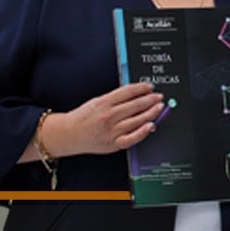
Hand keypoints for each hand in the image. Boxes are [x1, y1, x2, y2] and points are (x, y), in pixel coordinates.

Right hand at [43, 82, 163, 155]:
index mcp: (104, 102)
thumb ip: (114, 98)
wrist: (69, 134)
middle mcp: (109, 115)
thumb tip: (134, 95)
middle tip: (159, 97)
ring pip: (137, 120)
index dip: (142, 88)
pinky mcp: (114, 143)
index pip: (128, 92)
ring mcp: (112, 130)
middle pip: (135, 105)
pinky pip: (132, 138)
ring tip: (159, 108)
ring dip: (151, 112)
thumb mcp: (96, 101)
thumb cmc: (83, 118)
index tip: (150, 87)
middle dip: (150, 99)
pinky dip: (143, 132)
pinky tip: (151, 126)